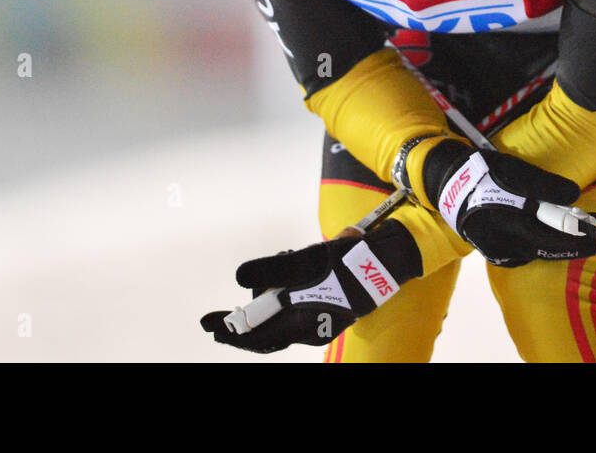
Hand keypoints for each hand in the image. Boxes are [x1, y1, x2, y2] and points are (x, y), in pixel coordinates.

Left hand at [199, 219, 420, 353]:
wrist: (388, 259)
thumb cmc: (348, 262)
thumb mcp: (306, 262)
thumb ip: (270, 271)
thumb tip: (238, 277)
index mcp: (303, 325)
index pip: (257, 335)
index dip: (229, 331)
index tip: (206, 324)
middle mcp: (310, 330)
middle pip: (268, 327)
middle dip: (252, 308)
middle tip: (241, 296)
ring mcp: (321, 320)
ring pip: (283, 313)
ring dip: (274, 292)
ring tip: (281, 261)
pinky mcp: (329, 308)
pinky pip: (297, 305)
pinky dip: (289, 290)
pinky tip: (293, 266)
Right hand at [419, 140, 595, 266]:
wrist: (445, 180)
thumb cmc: (483, 172)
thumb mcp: (514, 170)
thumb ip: (543, 185)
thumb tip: (573, 195)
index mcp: (510, 219)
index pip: (551, 237)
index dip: (576, 241)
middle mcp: (502, 239)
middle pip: (543, 249)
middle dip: (569, 246)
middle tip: (592, 244)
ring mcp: (492, 246)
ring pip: (530, 253)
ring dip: (550, 247)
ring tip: (567, 238)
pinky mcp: (485, 248)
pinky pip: (514, 256)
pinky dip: (530, 250)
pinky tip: (536, 241)